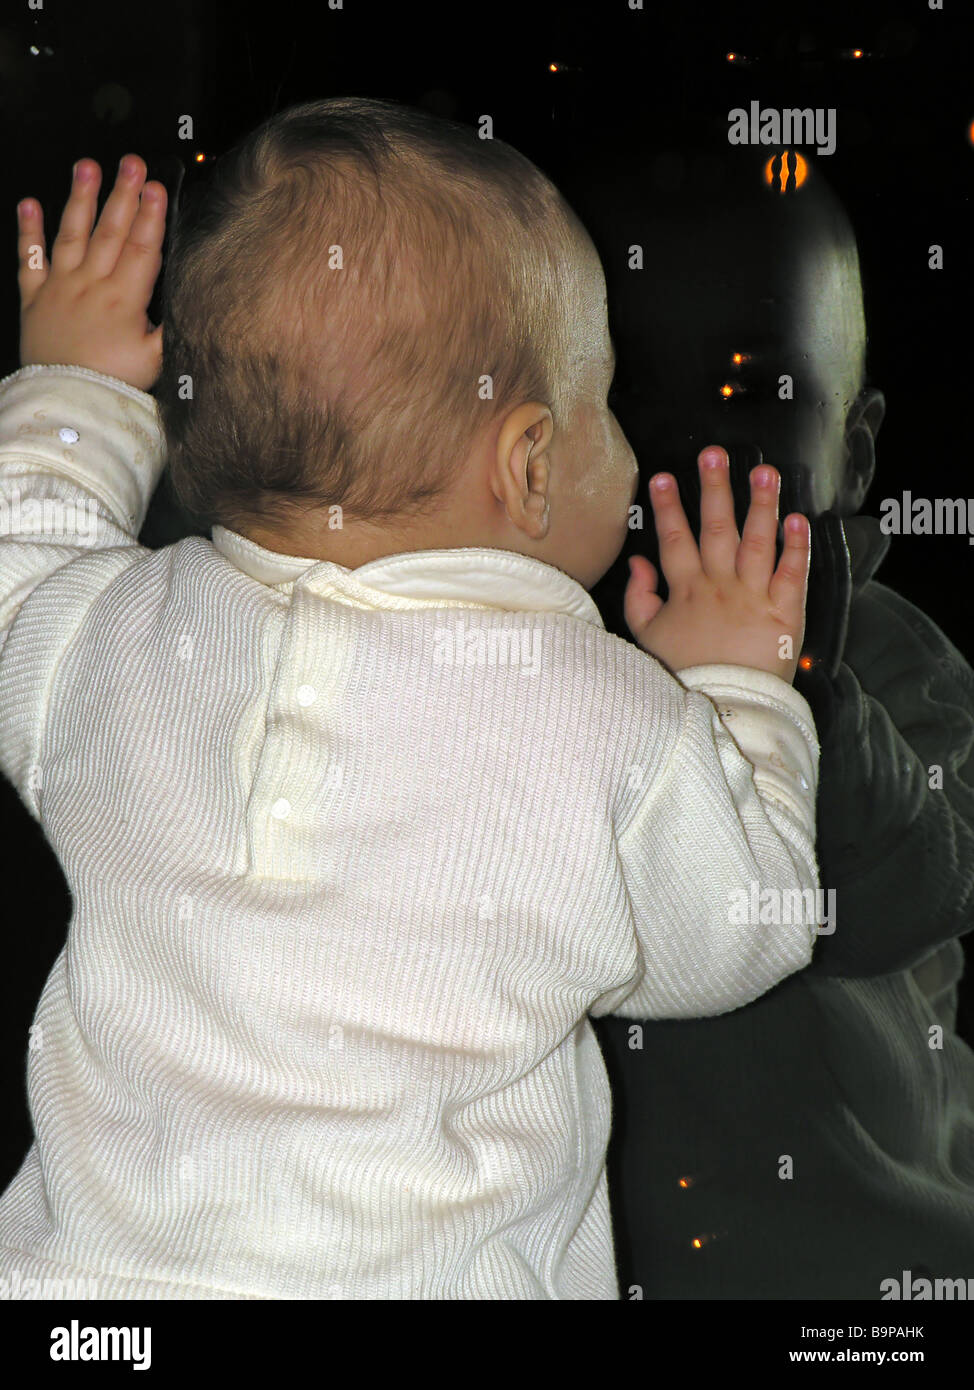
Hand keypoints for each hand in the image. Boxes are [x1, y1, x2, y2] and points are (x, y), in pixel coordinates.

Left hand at [17, 154, 167, 391]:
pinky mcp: (34, 300)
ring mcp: (60, 288)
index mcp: (124, 300)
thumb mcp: (155, 362)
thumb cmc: (114, 385)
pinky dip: (28, 232)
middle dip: (123, 195)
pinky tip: (28, 204)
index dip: (152, 217)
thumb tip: (191, 302)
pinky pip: (29, 261)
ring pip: (72, 235)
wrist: (67, 403)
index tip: (157, 187)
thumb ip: (171, 329)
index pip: (143, 249)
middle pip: (111, 233)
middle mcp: (91, 286)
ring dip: (80, 198)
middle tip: (131, 162)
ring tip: (87, 166)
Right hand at [624, 445, 810, 681]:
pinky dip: (795, 546)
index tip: (662, 476)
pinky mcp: (784, 613)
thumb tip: (638, 562)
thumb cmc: (685, 675)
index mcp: (686, 590)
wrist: (723, 708)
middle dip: (714, 488)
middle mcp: (719, 586)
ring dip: (761, 503)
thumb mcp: (648, 638)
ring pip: (757, 541)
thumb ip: (640, 597)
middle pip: (716, 528)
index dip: (667, 506)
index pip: (674, 539)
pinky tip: (797, 519)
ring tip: (764, 471)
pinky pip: (791, 573)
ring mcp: (753, 597)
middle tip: (714, 453)